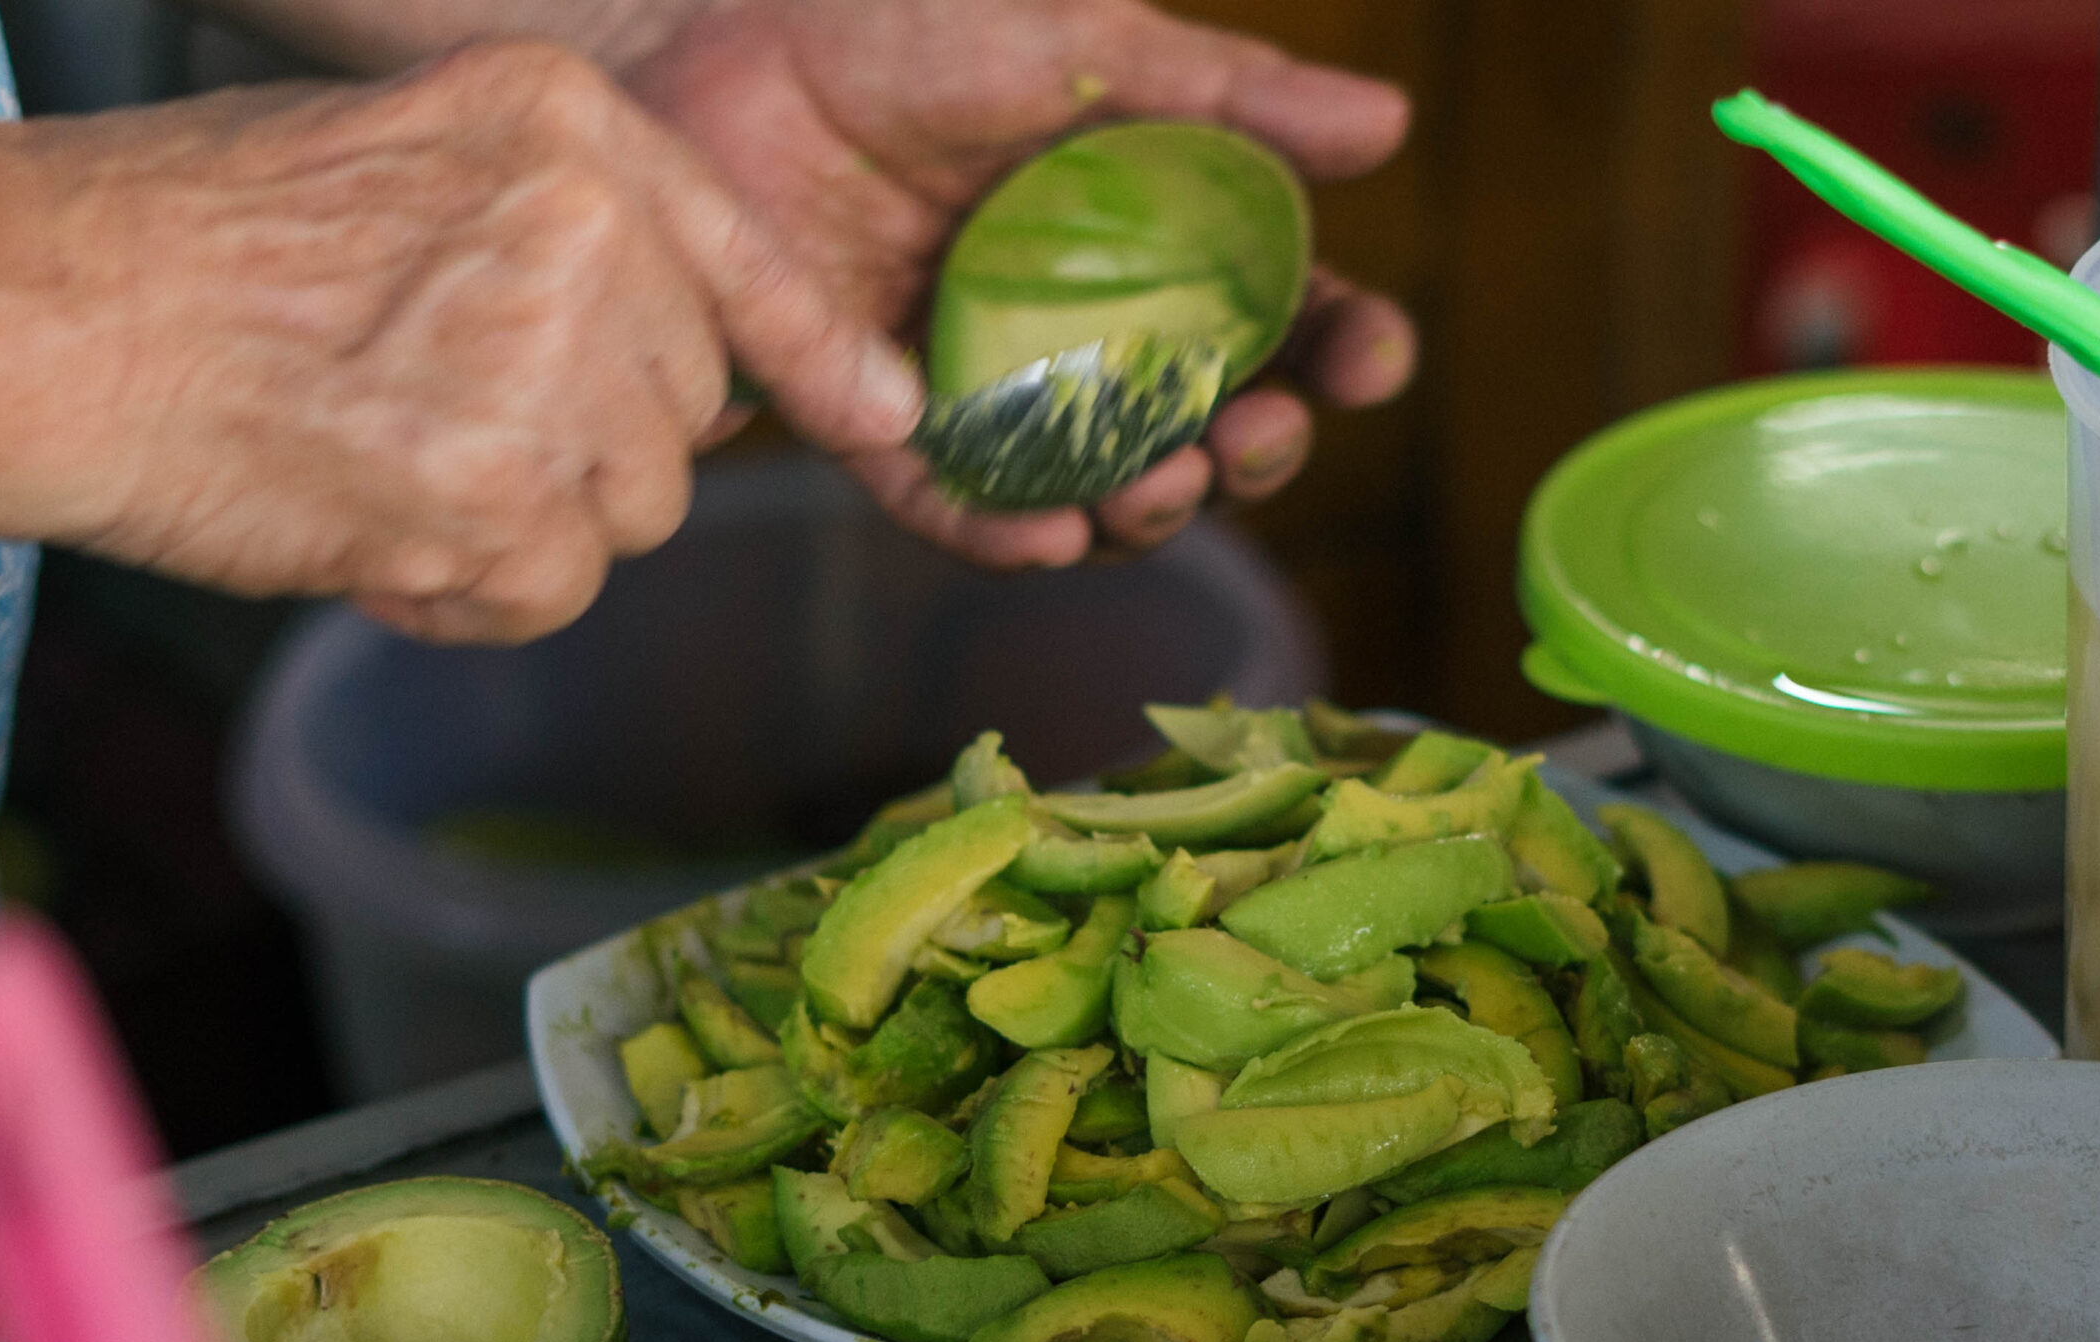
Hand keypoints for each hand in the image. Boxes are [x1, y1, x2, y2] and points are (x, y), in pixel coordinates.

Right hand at [0, 42, 919, 642]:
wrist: (49, 317)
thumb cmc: (201, 241)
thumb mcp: (412, 160)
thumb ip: (568, 237)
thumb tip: (697, 366)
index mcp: (567, 131)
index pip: (744, 264)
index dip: (819, 360)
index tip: (888, 419)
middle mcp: (586, 240)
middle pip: (685, 412)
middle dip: (590, 443)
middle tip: (438, 411)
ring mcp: (552, 377)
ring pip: (632, 512)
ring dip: (533, 520)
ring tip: (393, 458)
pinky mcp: (506, 510)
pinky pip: (556, 592)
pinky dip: (472, 591)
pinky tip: (372, 524)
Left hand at [624, 0, 1415, 568]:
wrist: (710, 58)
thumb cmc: (900, 33)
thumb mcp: (1081, 47)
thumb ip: (1227, 92)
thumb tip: (1389, 129)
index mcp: (1148, 235)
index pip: (1273, 311)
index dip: (1335, 348)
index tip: (1373, 361)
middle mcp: (1080, 324)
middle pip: (1202, 420)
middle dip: (1253, 450)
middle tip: (1258, 440)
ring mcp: (989, 386)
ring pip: (1099, 484)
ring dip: (1150, 506)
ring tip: (1162, 486)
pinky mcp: (886, 427)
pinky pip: (960, 507)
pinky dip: (1011, 534)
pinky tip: (1055, 534)